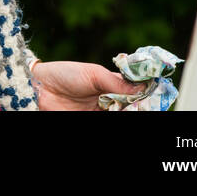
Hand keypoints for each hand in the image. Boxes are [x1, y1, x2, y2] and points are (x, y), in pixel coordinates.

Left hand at [31, 59, 146, 110]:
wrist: (39, 89)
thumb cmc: (64, 75)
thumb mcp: (93, 74)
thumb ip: (117, 81)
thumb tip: (142, 86)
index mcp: (113, 86)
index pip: (137, 93)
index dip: (147, 95)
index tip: (157, 97)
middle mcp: (111, 102)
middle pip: (133, 107)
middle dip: (140, 107)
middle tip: (144, 106)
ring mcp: (103, 112)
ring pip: (123, 113)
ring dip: (129, 111)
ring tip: (129, 109)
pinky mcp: (92, 121)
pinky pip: (110, 121)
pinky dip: (119, 114)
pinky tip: (119, 111)